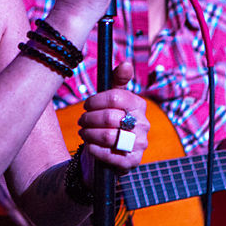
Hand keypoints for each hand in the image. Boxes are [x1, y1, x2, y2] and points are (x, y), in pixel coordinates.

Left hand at [76, 62, 148, 180]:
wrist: (107, 155)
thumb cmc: (108, 123)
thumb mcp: (111, 101)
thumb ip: (117, 82)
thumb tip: (126, 63)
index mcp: (139, 105)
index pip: (116, 96)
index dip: (95, 100)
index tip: (87, 105)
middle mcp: (143, 125)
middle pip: (109, 116)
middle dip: (89, 118)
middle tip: (82, 120)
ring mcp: (139, 144)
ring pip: (108, 135)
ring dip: (89, 133)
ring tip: (84, 132)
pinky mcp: (132, 162)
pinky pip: (108, 154)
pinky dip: (94, 149)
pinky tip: (90, 146)